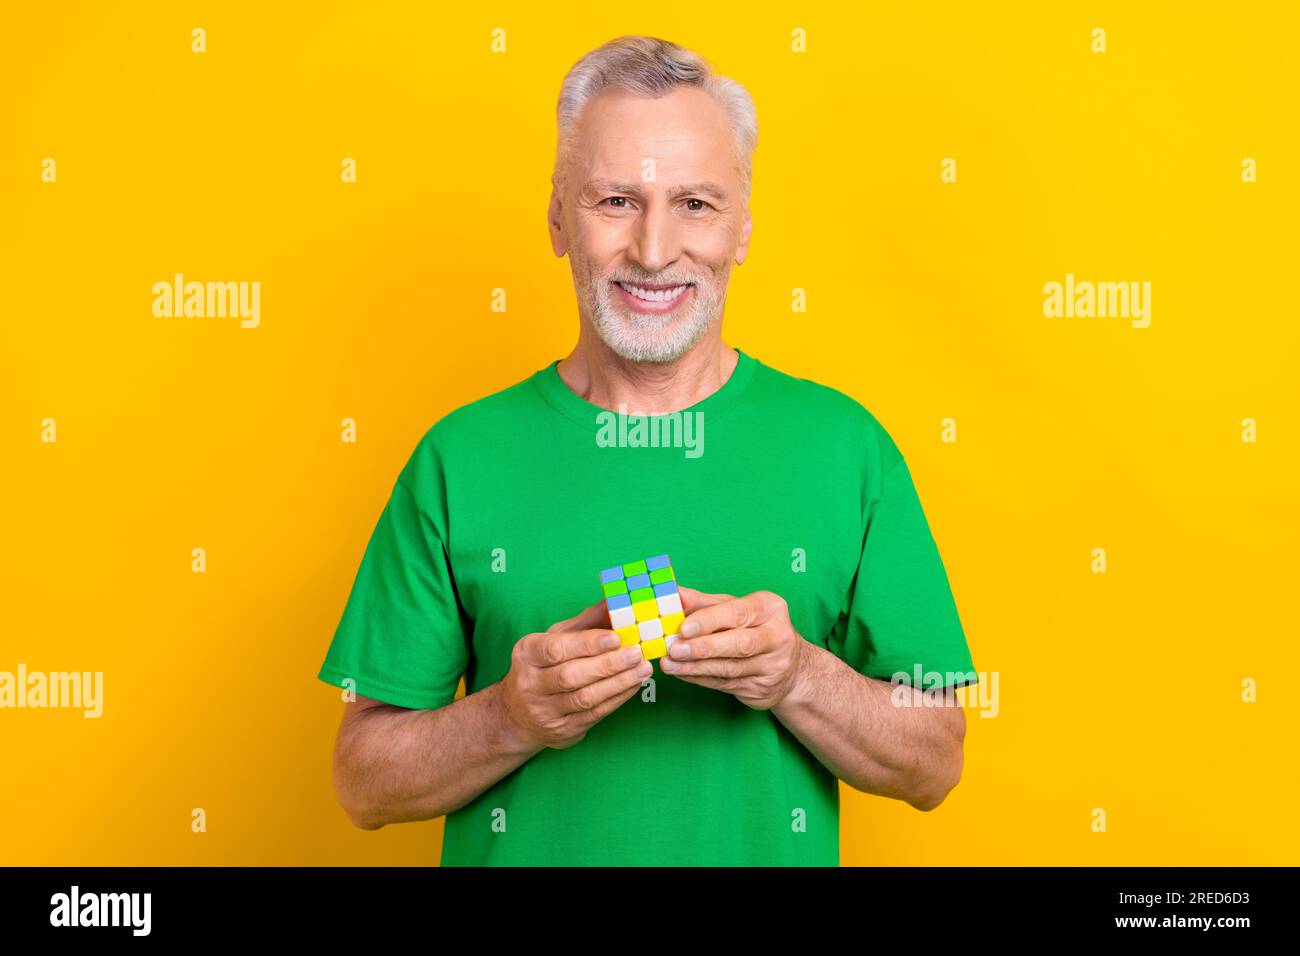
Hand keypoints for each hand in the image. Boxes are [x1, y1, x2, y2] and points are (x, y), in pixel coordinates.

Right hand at [499, 599, 651, 749]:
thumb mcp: (554, 639)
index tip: (615, 637)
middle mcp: (530, 683)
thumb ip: (584, 622)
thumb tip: (613, 601)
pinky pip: (593, 715)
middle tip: (636, 653)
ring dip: (618, 683)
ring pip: (584, 698)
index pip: (555, 649)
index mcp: (526, 653)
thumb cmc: (543, 667)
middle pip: (571, 675)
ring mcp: (544, 711)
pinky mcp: (562, 730)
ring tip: (642, 669)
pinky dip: (617, 699)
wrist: (516, 715)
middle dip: (608, 664)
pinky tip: (633, 685)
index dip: (587, 644)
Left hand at [660, 586, 807, 710]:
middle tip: (674, 649)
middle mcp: (778, 636)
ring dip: (696, 667)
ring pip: (730, 668)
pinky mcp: (764, 689)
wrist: (792, 668)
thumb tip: (674, 594)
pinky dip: (700, 679)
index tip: (683, 627)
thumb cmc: (755, 629)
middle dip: (703, 647)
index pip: (738, 613)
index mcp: (770, 608)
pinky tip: (682, 673)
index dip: (709, 620)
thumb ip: (704, 603)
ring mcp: (773, 666)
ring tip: (670, 664)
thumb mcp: (735, 609)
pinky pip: (726, 684)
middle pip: (739, 643)